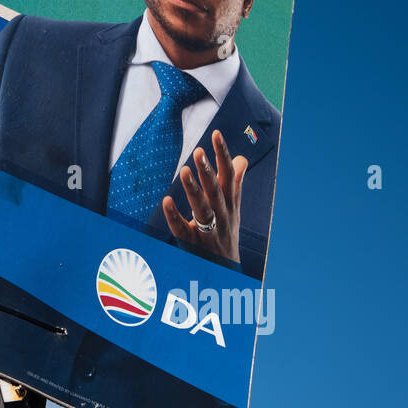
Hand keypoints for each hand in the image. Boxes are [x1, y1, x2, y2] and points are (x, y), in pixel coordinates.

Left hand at [162, 129, 247, 266]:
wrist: (226, 273)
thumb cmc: (227, 236)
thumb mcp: (234, 209)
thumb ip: (235, 183)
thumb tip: (241, 159)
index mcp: (230, 204)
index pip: (229, 175)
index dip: (223, 155)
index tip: (216, 134)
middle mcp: (222, 216)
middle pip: (216, 191)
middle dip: (208, 171)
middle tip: (198, 151)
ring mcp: (208, 231)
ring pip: (202, 209)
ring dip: (194, 190)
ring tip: (184, 171)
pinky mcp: (192, 244)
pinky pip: (182, 229)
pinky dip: (174, 216)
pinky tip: (166, 201)